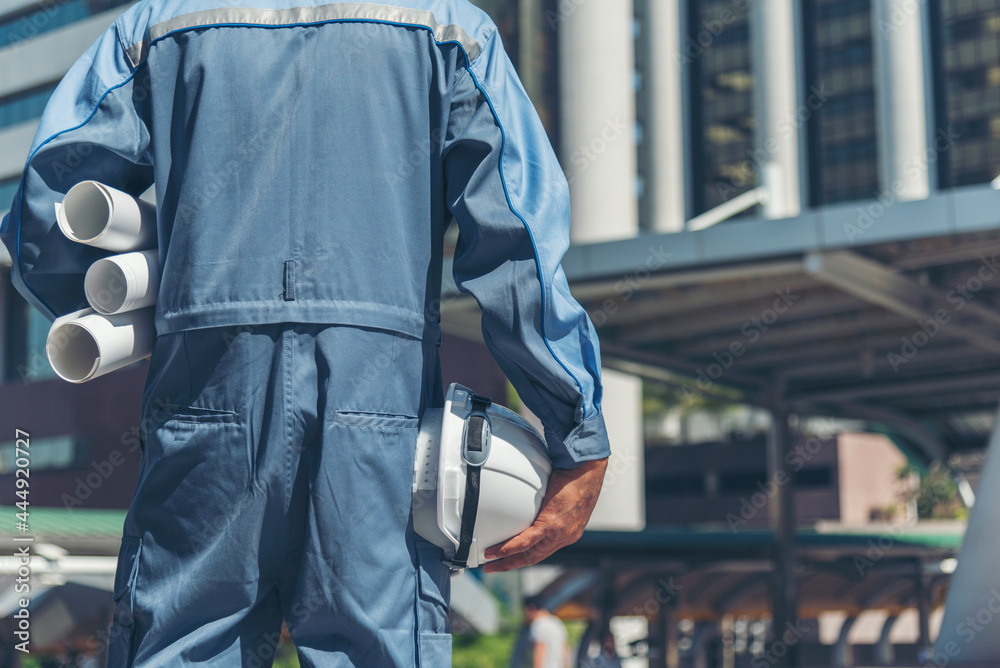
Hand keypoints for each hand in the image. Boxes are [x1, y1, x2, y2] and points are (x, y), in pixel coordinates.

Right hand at [483, 456, 608, 572]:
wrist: (587, 470)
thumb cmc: (578, 476)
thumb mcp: (565, 496)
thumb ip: (551, 503)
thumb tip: (536, 497)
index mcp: (568, 532)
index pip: (544, 550)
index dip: (526, 556)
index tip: (511, 558)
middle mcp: (564, 538)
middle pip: (534, 558)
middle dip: (512, 564)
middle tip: (493, 568)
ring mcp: (559, 534)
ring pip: (529, 555)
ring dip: (507, 561)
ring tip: (490, 563)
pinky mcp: (551, 525)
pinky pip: (526, 542)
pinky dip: (509, 548)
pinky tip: (496, 552)